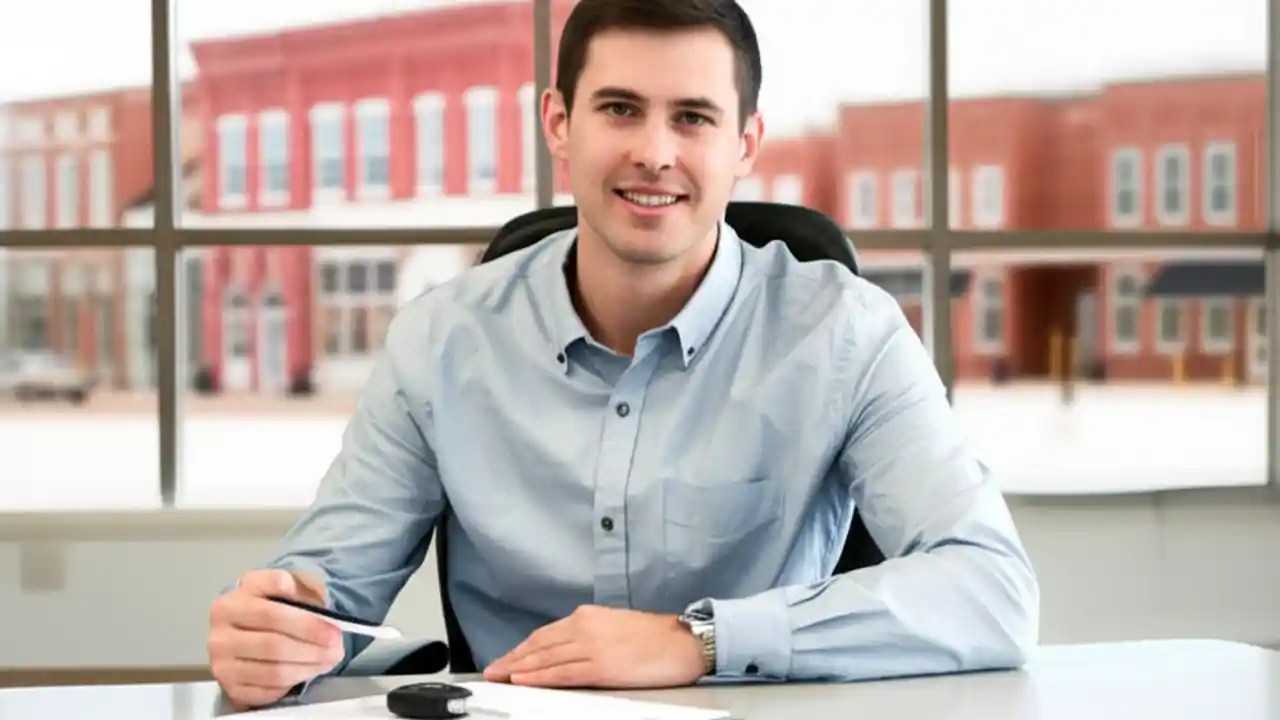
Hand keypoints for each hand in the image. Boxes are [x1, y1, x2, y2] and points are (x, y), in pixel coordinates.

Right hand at [207, 569, 344, 709]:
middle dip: (313, 645)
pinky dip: (294, 682)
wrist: (245, 630)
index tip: (333, 623)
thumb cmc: (271, 606)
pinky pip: (268, 690)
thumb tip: (323, 611)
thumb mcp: (286, 587)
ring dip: (309, 666)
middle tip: (337, 644)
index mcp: (233, 600)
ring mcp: (221, 661)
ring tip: (329, 658)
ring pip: (274, 670)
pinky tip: (308, 670)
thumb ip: (304, 590)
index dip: (306, 620)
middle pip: (274, 643)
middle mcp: (220, 631)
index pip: (272, 610)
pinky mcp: (229, 687)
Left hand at [482, 605, 704, 688]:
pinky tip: (523, 680)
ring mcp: (591, 646)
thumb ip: (588, 634)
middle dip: (512, 659)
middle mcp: (585, 627)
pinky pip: (562, 672)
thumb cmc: (654, 637)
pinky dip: (538, 677)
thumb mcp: (613, 626)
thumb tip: (565, 650)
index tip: (505, 658)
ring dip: (518, 668)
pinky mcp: (601, 666)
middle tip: (492, 670)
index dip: (521, 648)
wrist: (681, 642)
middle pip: (538, 645)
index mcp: (587, 615)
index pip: (544, 634)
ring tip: (499, 676)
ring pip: (545, 658)